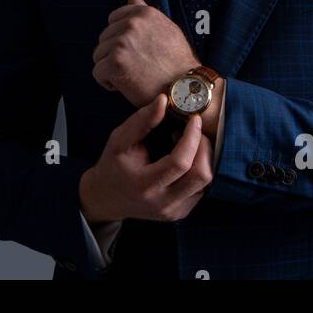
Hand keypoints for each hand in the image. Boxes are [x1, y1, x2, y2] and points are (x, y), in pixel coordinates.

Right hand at [78, 93, 213, 223]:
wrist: (107, 199)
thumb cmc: (113, 165)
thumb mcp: (120, 140)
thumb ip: (142, 120)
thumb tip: (164, 100)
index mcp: (144, 185)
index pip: (180, 163)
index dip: (192, 138)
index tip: (194, 119)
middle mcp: (162, 203)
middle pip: (201, 175)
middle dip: (203, 147)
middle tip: (193, 130)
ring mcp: (173, 211)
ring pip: (206, 183)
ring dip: (203, 157)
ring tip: (186, 143)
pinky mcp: (180, 213)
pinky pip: (201, 189)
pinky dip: (198, 168)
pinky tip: (184, 158)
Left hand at [92, 0, 199, 107]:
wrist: (185, 88)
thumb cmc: (176, 61)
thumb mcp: (165, 28)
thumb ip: (144, 11)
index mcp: (143, 13)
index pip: (113, 20)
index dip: (121, 39)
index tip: (136, 51)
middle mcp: (132, 24)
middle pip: (104, 39)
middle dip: (115, 54)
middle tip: (139, 66)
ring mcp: (122, 43)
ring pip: (99, 55)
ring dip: (111, 68)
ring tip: (134, 75)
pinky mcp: (115, 63)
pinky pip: (97, 73)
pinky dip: (108, 83)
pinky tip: (127, 85)